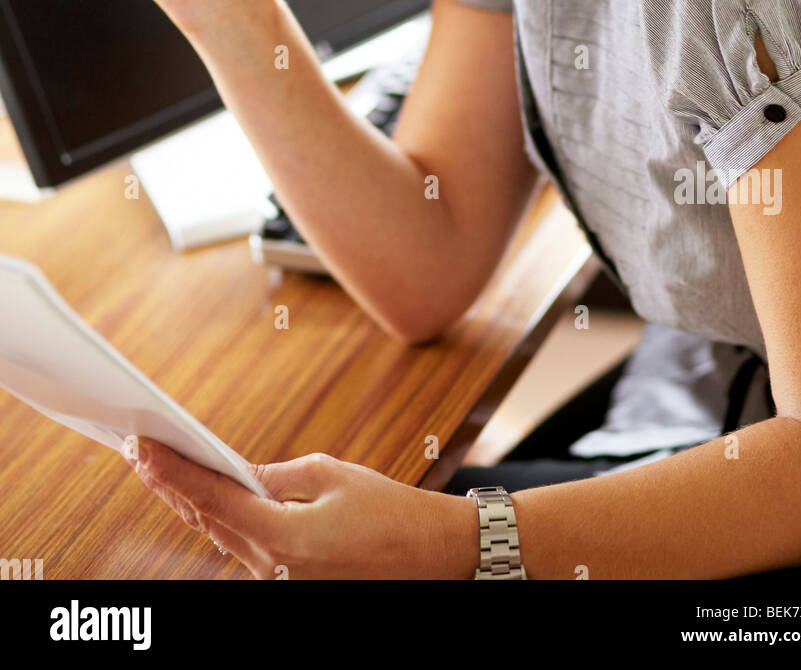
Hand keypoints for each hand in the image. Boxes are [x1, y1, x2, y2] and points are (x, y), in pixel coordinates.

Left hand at [122, 437, 477, 579]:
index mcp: (281, 538)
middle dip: (170, 485)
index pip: (209, 498)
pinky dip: (220, 520)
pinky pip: (244, 548)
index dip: (171, 471)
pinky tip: (205, 499)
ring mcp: (279, 581)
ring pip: (220, 536)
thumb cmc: (391, 513)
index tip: (142, 446)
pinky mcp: (290, 583)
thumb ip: (276, 475)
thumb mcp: (331, 475)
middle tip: (138, 451)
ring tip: (161, 469)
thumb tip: (239, 473)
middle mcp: (272, 569)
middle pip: (205, 521)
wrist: (433, 557)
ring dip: (190, 503)